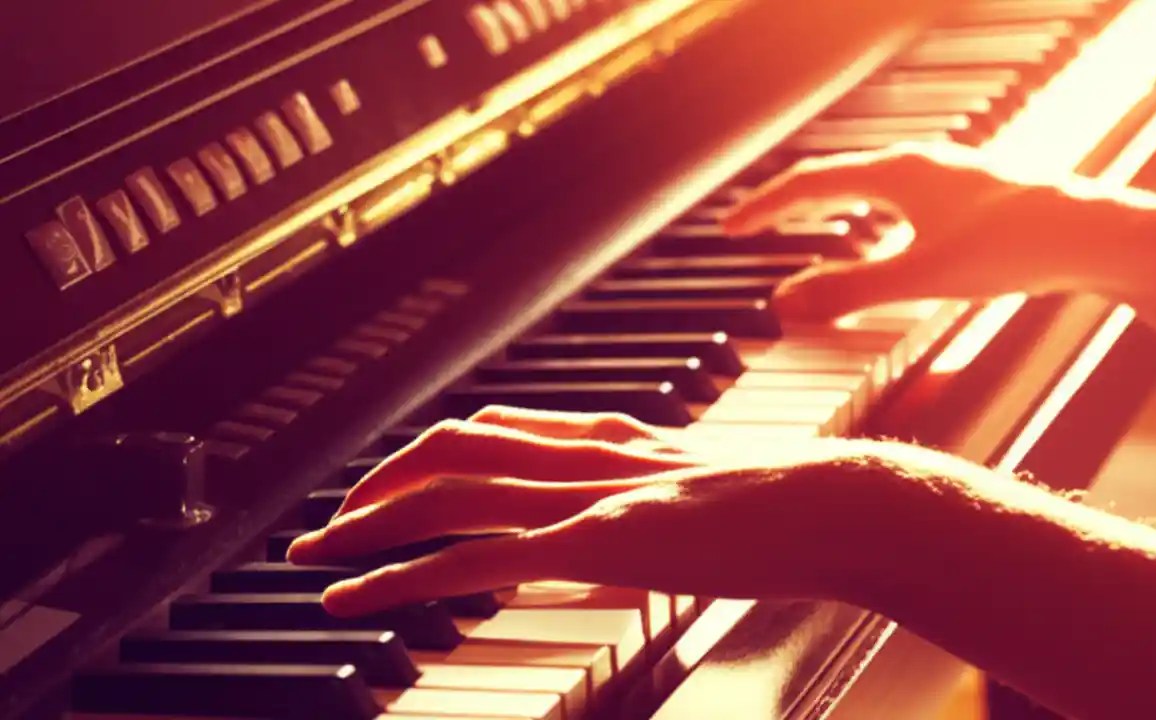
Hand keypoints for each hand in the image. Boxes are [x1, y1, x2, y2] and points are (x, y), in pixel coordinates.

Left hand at [286, 408, 933, 617]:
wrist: (838, 501)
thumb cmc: (794, 501)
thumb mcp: (715, 486)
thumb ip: (668, 492)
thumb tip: (651, 519)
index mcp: (612, 438)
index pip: (499, 429)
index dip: (437, 454)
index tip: (403, 480)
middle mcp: (583, 454)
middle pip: (452, 450)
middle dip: (382, 482)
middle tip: (335, 518)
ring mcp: (584, 495)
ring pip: (444, 497)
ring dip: (367, 523)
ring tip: (314, 553)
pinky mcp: (591, 541)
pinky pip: (472, 557)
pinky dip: (399, 575)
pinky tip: (354, 595)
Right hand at [720, 143, 1084, 321]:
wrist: (1098, 237)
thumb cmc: (1014, 249)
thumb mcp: (921, 278)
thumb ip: (848, 292)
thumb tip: (781, 304)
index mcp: (896, 172)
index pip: (808, 182)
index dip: (763, 210)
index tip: (728, 231)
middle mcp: (918, 164)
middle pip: (834, 176)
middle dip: (788, 204)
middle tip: (751, 228)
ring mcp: (947, 176)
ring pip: (869, 185)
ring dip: (829, 206)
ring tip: (805, 227)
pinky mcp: (970, 195)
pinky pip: (900, 197)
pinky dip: (868, 215)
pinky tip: (883, 237)